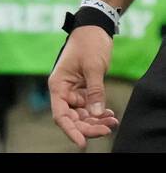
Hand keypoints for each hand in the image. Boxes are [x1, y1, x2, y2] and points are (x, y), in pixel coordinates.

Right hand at [49, 26, 118, 146]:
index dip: (70, 130)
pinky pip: (90, 107)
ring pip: (82, 115)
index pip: (60, 114)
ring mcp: (73, 91)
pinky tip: (111, 114)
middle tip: (108, 128)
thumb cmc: (88, 44)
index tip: (82, 143)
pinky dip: (99, 113)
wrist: (94, 28)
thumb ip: (94, 91)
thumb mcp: (93, 67)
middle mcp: (63, 91)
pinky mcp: (83, 90)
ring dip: (96, 121)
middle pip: (72, 118)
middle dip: (89, 126)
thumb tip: (96, 113)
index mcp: (58, 85)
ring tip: (113, 121)